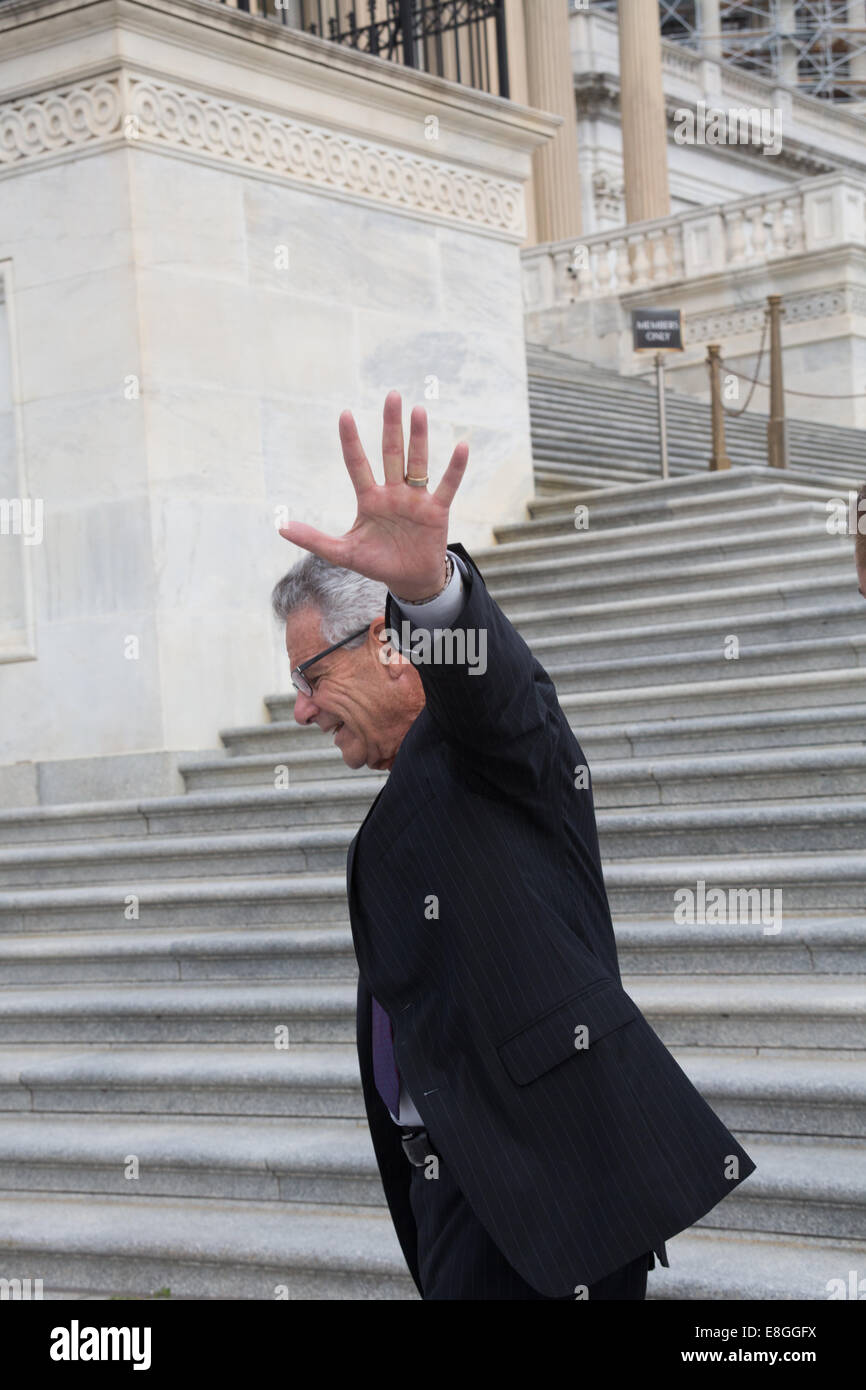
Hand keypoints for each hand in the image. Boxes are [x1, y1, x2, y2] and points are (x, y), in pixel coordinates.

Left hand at [278, 390, 468, 600]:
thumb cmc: (376, 563)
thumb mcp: (342, 553)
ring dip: (419, 438)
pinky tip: (461, 445)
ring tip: (418, 411)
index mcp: (369, 498)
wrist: (408, 580)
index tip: (345, 414)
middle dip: (391, 425)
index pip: (357, 464)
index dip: (351, 440)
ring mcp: (415, 499)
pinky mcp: (436, 511)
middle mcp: (393, 493)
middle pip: (391, 453)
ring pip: (417, 462)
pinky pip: (447, 485)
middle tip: (392, 395)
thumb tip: (281, 528)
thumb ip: (314, 539)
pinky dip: (455, 468)